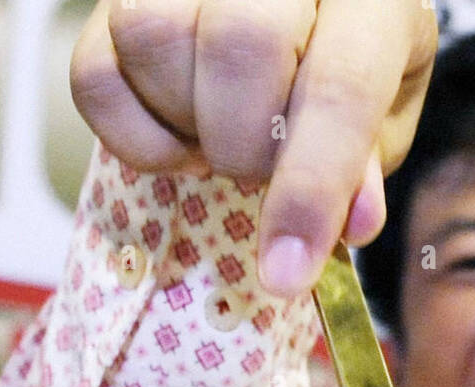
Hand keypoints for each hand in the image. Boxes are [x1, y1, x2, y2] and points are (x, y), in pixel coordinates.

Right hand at [70, 0, 438, 295]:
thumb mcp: (380, 124)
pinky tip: (176, 137)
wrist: (304, 21)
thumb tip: (350, 222)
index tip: (284, 273)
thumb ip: (364, 170)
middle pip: (240, 45)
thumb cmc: (345, 74)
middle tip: (255, 169)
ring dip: (184, 126)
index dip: (310, 188)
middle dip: (242, 145)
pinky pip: (94, 74)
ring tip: (215, 142)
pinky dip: (131, 135)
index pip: (339, 84)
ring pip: (156, 36)